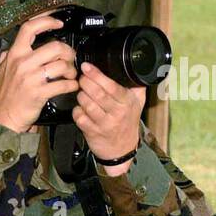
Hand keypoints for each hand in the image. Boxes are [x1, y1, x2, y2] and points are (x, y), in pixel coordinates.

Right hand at [0, 16, 77, 132]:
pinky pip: (64, 84)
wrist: (3, 119)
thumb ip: (7, 57)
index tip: (59, 23)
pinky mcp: (39, 93)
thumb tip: (13, 47)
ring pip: (62, 65)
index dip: (47, 21)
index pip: (29, 28)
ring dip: (72, 70)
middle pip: (55, 46)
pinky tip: (71, 86)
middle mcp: (22, 63)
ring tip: (71, 75)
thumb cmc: (3, 96)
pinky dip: (72, 85)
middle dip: (69, 52)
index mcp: (14, 54)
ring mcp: (31, 78)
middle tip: (70, 58)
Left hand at [73, 61, 145, 175]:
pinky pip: (79, 117)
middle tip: (81, 77)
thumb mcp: (138, 102)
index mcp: (128, 102)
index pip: (111, 87)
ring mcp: (104, 124)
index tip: (87, 66)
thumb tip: (133, 66)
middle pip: (97, 94)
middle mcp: (117, 113)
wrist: (122, 149)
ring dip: (81, 95)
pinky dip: (77, 110)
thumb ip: (136, 85)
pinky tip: (81, 108)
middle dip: (86, 82)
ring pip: (87, 104)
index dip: (97, 75)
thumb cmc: (127, 121)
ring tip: (82, 91)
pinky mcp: (92, 132)